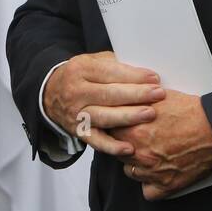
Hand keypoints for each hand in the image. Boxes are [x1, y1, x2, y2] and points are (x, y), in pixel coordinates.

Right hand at [42, 50, 165, 156]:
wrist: (51, 93)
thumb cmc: (81, 76)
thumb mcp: (92, 62)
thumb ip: (115, 65)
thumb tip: (145, 74)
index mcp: (81, 70)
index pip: (110, 72)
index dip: (133, 76)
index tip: (154, 78)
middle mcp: (76, 92)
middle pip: (109, 94)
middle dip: (136, 94)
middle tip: (159, 94)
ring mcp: (76, 114)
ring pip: (104, 117)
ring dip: (129, 117)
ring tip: (150, 114)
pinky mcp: (78, 132)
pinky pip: (96, 141)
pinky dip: (112, 147)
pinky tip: (129, 148)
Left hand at [114, 90, 211, 200]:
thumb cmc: (192, 112)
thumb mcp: (157, 97)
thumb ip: (134, 102)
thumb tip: (122, 102)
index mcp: (134, 130)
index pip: (108, 132)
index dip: (115, 128)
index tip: (120, 126)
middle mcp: (140, 153)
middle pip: (117, 152)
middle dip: (124, 145)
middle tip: (137, 138)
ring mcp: (152, 171)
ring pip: (129, 172)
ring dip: (136, 163)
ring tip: (149, 152)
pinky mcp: (166, 185)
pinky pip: (147, 192)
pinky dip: (150, 184)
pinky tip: (156, 172)